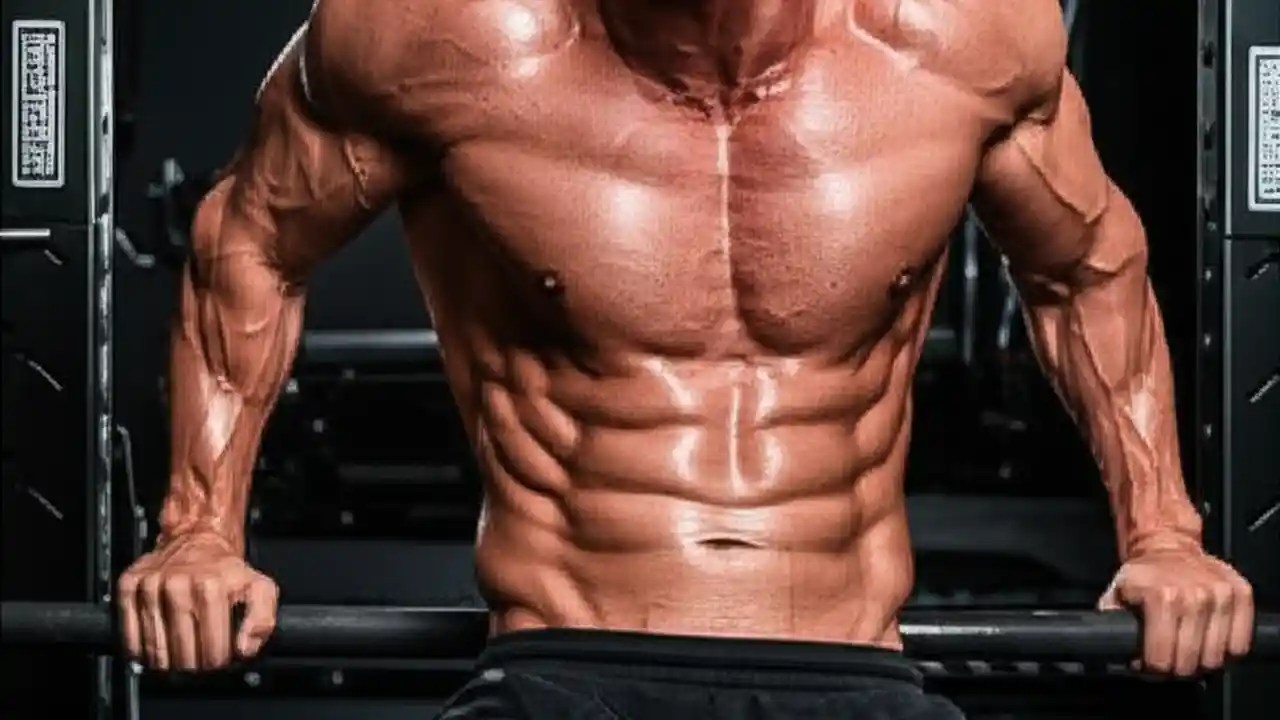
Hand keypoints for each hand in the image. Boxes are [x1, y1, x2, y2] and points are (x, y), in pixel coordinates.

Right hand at [118, 532, 277, 671]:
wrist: (197, 539)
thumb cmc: (227, 570)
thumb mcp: (260, 588)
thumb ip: (262, 619)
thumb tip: (244, 648)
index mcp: (210, 585)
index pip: (213, 647)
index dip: (218, 662)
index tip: (219, 661)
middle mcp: (177, 583)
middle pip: (183, 652)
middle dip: (194, 666)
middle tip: (199, 664)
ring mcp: (150, 584)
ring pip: (156, 647)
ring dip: (168, 663)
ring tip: (179, 661)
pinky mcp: (129, 585)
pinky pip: (129, 633)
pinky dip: (140, 649)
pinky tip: (153, 652)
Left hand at [1098, 548, 1252, 676]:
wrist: (1169, 547)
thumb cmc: (1143, 575)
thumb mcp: (1115, 594)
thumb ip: (1110, 621)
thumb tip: (1111, 646)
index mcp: (1161, 598)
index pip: (1161, 659)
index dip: (1151, 668)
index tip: (1148, 663)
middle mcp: (1194, 596)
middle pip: (1189, 663)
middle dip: (1175, 669)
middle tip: (1168, 660)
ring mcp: (1220, 595)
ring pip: (1215, 658)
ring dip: (1200, 661)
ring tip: (1187, 651)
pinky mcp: (1241, 595)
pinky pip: (1239, 644)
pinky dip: (1225, 650)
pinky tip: (1209, 643)